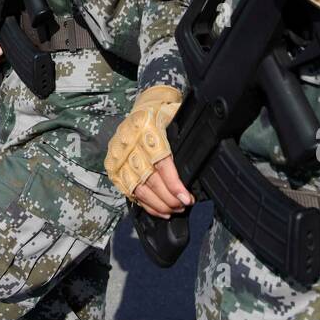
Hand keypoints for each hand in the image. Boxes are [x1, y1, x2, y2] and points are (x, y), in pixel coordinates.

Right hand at [105, 86, 192, 216]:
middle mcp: (129, 144)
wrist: (140, 108)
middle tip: (184, 205)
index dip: (174, 184)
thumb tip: (205, 155)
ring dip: (159, 205)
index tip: (186, 198)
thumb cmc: (160, 113)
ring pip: (139, 189)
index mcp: (146, 128)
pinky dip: (147, 205)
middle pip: (150, 180)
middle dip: (169, 198)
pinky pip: (131, 193)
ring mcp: (119, 158)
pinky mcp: (114, 169)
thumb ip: (186, 134)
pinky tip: (161, 211)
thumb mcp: (174, 116)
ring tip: (176, 209)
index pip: (160, 163)